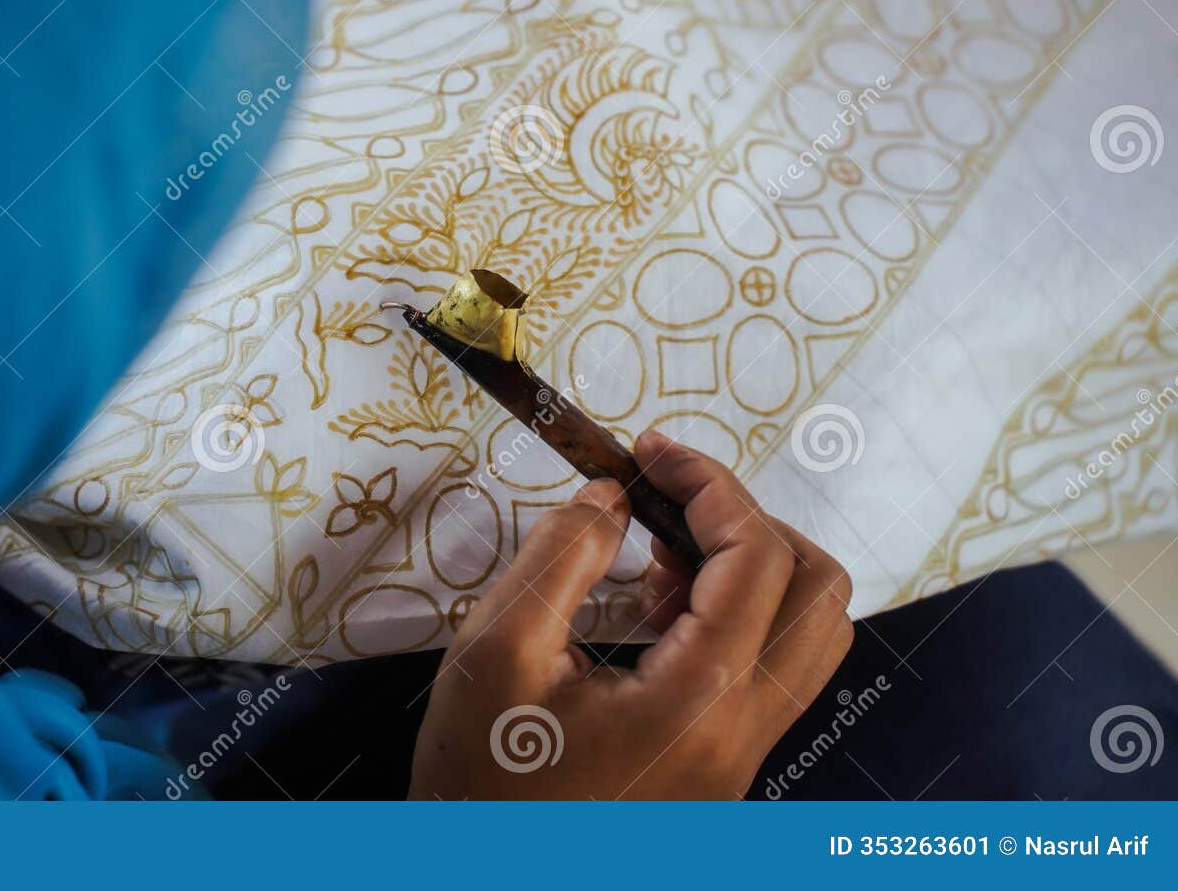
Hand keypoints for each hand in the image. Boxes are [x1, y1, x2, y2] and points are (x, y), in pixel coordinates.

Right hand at [409, 430, 852, 798]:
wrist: (482, 879)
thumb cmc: (480, 777)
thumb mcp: (495, 651)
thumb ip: (562, 555)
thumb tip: (613, 495)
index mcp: (697, 701)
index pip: (758, 558)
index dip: (711, 484)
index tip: (650, 452)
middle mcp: (744, 732)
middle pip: (820, 594)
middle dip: (750, 522)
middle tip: (668, 502)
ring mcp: (743, 758)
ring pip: (809, 637)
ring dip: (752, 571)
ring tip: (659, 557)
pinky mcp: (725, 768)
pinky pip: (771, 673)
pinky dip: (737, 616)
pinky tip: (656, 613)